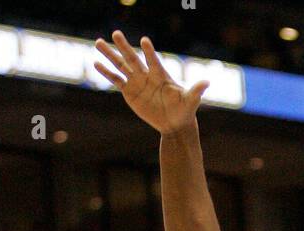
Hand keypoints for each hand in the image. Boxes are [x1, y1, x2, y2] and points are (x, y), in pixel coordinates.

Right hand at [94, 31, 208, 134]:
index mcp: (160, 74)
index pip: (153, 60)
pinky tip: (96, 63)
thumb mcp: (191, 101)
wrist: (174, 122)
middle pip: (133, 58)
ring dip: (110, 55)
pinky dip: (106, 73)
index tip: (145, 41)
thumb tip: (207, 82)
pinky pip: (116, 80)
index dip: (149, 52)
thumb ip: (196, 90)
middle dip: (124, 47)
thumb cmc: (184, 109)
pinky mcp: (129, 91)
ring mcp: (136, 82)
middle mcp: (146, 75)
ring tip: (98, 42)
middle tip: (116, 33)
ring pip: (121, 66)